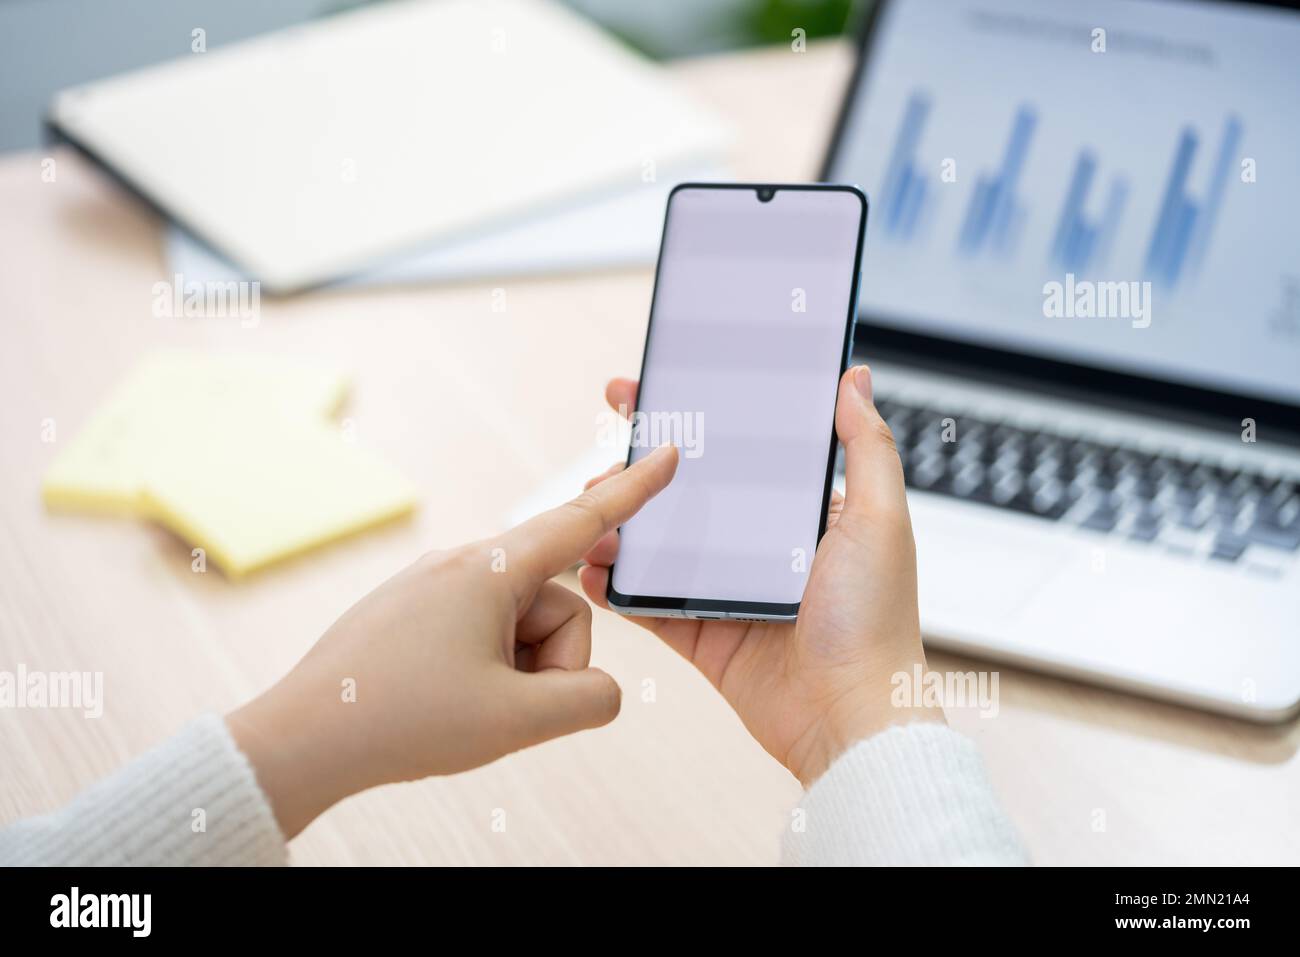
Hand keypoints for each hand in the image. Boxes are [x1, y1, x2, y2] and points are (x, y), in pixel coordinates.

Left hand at [227, 443, 679, 838]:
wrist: (299, 741)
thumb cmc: (401, 723)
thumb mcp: (517, 721)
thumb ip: (589, 700)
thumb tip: (599, 690)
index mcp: (489, 571)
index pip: (582, 522)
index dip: (635, 491)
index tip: (669, 454)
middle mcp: (462, 564)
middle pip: (555, 605)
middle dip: (550, 660)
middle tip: (503, 706)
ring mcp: (433, 587)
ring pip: (518, 626)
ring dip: (515, 674)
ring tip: (465, 707)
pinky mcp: (413, 613)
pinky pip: (481, 635)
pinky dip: (484, 672)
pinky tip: (443, 701)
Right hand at [579, 366, 942, 786]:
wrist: (852, 721)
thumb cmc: (877, 621)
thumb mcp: (881, 521)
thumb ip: (867, 446)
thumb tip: (853, 377)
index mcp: (801, 514)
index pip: (739, 454)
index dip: (695, 421)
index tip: (652, 391)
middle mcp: (762, 549)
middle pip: (689, 496)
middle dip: (642, 472)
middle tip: (607, 451)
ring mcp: (729, 593)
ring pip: (661, 547)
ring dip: (621, 525)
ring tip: (588, 510)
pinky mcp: (703, 637)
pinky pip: (650, 604)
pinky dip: (617, 586)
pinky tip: (591, 566)